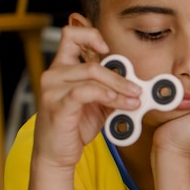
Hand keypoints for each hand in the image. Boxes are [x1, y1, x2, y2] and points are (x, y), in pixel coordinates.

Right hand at [32, 26, 140, 169]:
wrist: (56, 154)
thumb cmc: (73, 127)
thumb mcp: (97, 105)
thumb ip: (111, 90)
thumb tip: (137, 85)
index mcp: (62, 68)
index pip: (71, 34)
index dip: (90, 35)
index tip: (107, 49)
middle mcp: (54, 74)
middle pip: (91, 62)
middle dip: (120, 77)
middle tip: (137, 90)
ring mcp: (52, 89)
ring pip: (91, 75)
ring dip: (118, 88)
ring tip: (133, 100)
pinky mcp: (56, 105)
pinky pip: (84, 92)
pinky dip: (104, 94)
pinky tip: (115, 102)